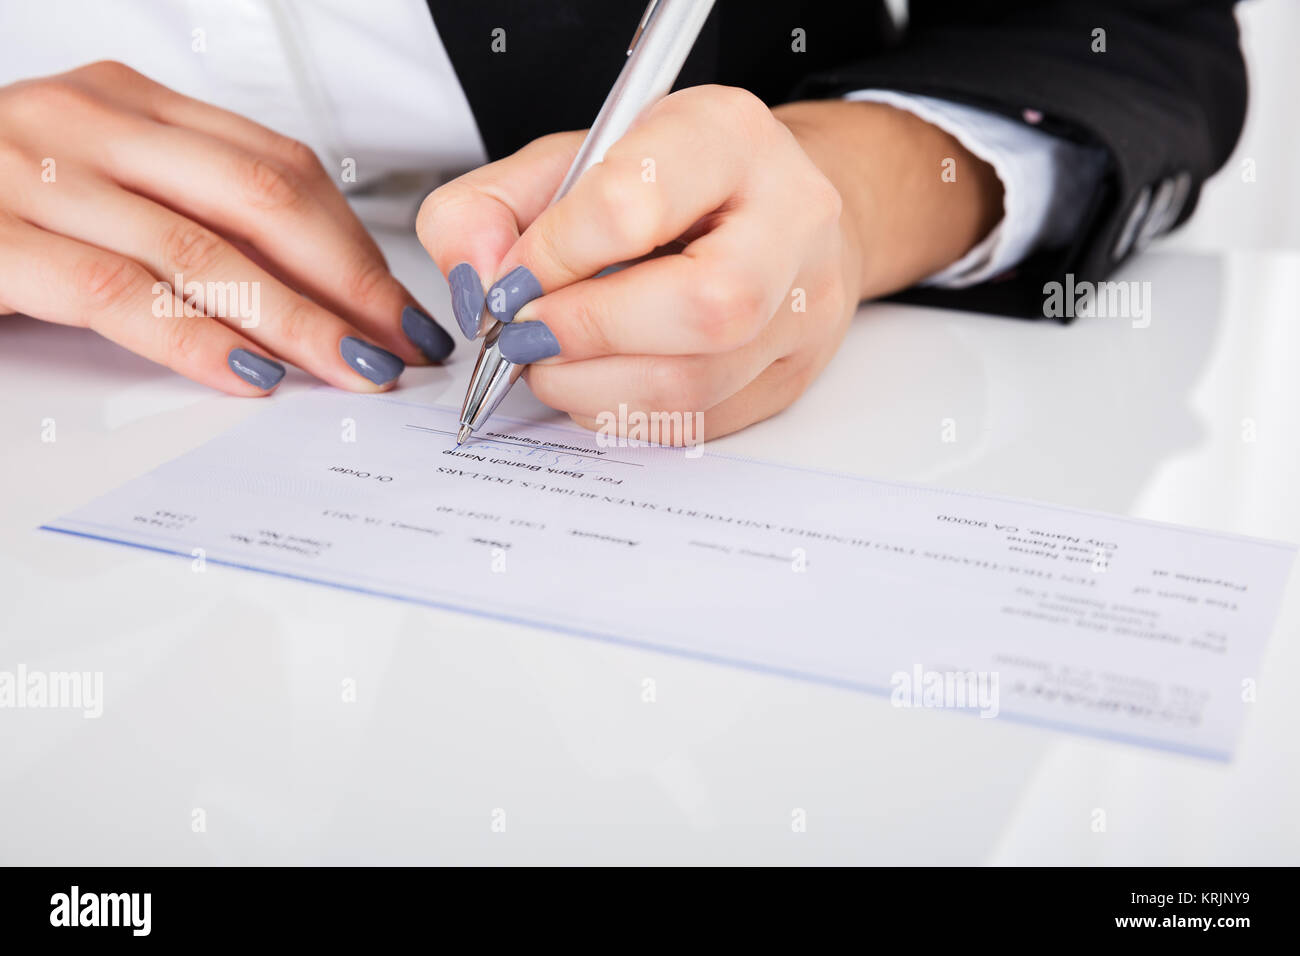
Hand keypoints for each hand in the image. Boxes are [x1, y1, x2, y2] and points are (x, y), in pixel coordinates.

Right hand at [0, 61, 453, 394]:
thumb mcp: (103, 188)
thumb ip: (194, 218)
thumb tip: (318, 295)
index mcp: (128, 103)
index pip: (280, 167)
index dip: (356, 244)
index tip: (401, 307)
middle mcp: (86, 122)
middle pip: (262, 199)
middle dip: (348, 283)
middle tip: (397, 345)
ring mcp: (32, 174)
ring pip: (203, 248)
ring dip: (295, 320)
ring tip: (350, 370)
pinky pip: (118, 292)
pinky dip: (195, 340)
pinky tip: (250, 376)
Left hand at [417, 85, 1001, 439]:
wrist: (767, 209)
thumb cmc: (663, 185)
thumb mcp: (565, 164)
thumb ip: (491, 209)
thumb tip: (476, 281)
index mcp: (726, 136)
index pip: (634, 204)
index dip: (553, 255)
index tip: (512, 277)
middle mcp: (789, 218)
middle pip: (703, 306)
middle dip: (587, 333)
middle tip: (527, 333)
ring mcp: (803, 306)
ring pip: (697, 381)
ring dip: (593, 386)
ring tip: (550, 360)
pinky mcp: (790, 374)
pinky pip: (696, 422)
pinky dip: (623, 413)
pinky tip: (598, 379)